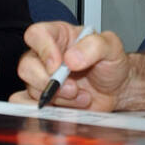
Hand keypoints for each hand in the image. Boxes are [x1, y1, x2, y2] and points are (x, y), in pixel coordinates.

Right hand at [9, 22, 130, 110]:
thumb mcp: (112, 46)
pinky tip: (71, 107)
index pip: (36, 34)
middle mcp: (46, 56)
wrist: (117, 89)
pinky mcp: (46, 98)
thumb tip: (71, 59)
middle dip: (49, 81)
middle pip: (26, 66)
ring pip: (31, 88)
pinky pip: (32, 104)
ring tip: (82, 97)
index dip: (43, 49)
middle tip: (73, 88)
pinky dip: (51, 109)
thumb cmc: (111, 64)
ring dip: (59, 97)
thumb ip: (94, 45)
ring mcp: (44, 78)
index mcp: (59, 36)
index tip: (58, 64)